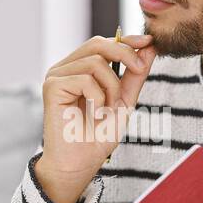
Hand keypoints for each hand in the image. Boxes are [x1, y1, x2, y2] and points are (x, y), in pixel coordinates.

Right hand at [39, 33, 158, 187]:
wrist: (80, 163)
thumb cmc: (98, 135)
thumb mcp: (125, 100)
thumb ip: (135, 74)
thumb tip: (150, 47)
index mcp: (79, 68)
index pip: (103, 43)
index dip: (126, 40)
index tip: (149, 41)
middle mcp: (65, 68)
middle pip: (98, 44)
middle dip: (124, 54)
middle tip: (139, 69)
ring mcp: (56, 76)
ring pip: (95, 62)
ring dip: (111, 87)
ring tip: (107, 109)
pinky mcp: (52, 86)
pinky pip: (85, 79)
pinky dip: (98, 97)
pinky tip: (94, 114)